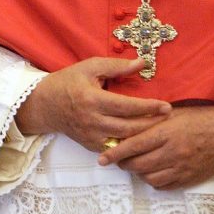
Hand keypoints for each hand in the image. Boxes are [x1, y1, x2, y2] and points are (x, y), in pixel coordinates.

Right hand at [16, 57, 170, 151]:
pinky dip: (131, 145)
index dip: (149, 107)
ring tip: (160, 127)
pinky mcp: (91, 145)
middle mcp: (92, 121)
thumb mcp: (90, 67)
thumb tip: (142, 63)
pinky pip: (117, 149)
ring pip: (126, 142)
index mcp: (92, 100)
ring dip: (145, 136)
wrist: (44, 104)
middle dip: (153, 123)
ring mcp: (91, 136)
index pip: (128, 107)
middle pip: (130, 127)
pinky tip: (143, 139)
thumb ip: (116, 66)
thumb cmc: (68, 81)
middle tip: (168, 117)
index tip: (167, 106)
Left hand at [99, 105, 213, 188]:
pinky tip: (151, 171)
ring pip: (149, 177)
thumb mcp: (172, 113)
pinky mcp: (189, 179)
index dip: (115, 153)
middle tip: (118, 159)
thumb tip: (124, 123)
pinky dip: (153, 180)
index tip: (101, 158)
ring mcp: (182, 168)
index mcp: (166, 133)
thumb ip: (150, 120)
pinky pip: (164, 186)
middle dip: (123, 163)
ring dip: (138, 173)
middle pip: (138, 165)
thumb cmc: (199, 118)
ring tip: (135, 164)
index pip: (134, 146)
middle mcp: (173, 153)